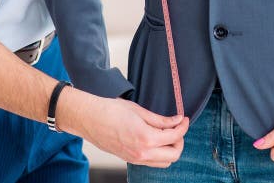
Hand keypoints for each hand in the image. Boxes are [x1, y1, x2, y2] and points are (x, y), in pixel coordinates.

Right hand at [58, 89, 188, 166]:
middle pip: (173, 155)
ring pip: (164, 163)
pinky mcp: (130, 159)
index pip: (174, 137)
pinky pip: (152, 162)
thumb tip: (177, 120)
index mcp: (146, 138)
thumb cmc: (111, 110)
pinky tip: (155, 140)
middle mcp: (142, 153)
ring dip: (170, 150)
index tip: (184, 119)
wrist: (90, 119)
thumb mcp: (139, 110)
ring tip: (167, 134)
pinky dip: (159, 154)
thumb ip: (160, 119)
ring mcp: (136, 158)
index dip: (183, 127)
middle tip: (178, 127)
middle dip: (180, 141)